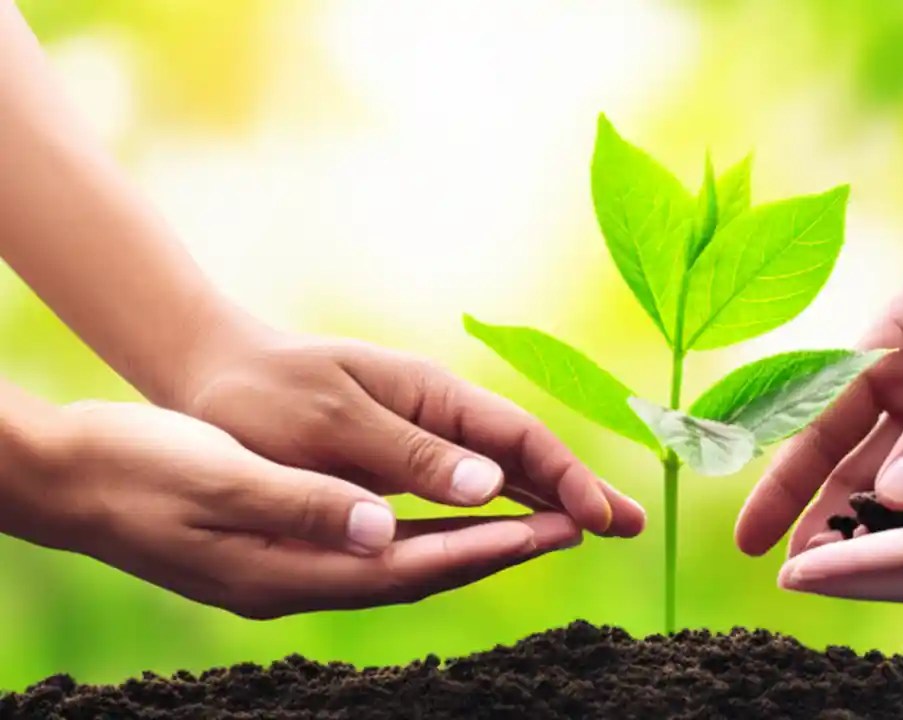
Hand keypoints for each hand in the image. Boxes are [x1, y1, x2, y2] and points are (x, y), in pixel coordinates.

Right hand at [10, 401, 580, 618]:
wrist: (79, 476)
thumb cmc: (142, 467)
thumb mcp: (220, 480)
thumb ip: (302, 506)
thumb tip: (381, 530)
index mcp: (288, 571)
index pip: (408, 567)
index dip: (480, 550)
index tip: (546, 530)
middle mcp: (300, 582)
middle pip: (419, 573)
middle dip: (496, 551)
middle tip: (568, 529)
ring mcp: (292, 572)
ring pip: (402, 563)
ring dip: (469, 545)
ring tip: (532, 525)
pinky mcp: (285, 551)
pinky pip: (375, 549)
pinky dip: (423, 536)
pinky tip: (448, 520)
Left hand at [176, 324, 643, 536]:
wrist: (209, 373)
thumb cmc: (262, 393)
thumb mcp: (330, 422)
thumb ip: (409, 455)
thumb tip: (493, 486)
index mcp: (429, 393)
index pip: (515, 437)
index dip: (564, 477)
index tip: (601, 517)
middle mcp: (435, 414)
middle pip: (523, 453)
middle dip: (578, 488)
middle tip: (634, 525)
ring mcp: (420, 436)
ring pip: (502, 470)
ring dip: (552, 499)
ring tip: (601, 527)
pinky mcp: (400, 459)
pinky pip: (468, 486)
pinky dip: (508, 505)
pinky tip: (529, 523)